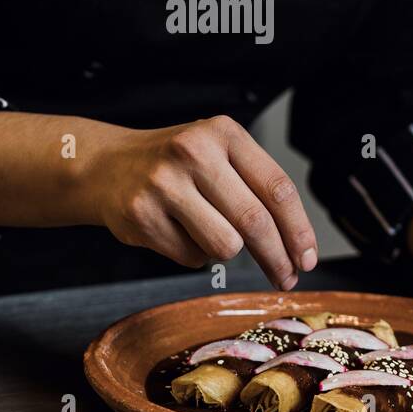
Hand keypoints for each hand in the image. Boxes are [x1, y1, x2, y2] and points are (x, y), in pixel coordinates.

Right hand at [83, 114, 318, 289]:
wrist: (106, 165)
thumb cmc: (176, 165)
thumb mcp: (218, 154)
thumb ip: (256, 187)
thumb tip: (297, 248)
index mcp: (223, 133)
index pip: (277, 188)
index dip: (298, 230)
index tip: (307, 258)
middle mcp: (194, 152)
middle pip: (255, 222)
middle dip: (277, 258)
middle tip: (285, 278)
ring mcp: (164, 184)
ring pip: (225, 246)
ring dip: (225, 250)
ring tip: (206, 230)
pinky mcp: (141, 215)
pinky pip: (191, 258)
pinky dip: (192, 254)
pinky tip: (175, 230)